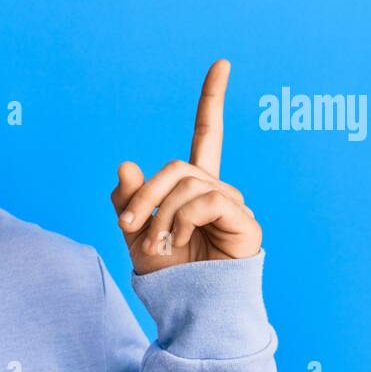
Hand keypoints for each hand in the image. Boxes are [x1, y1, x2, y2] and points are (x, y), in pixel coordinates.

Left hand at [112, 59, 262, 274]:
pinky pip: (207, 201)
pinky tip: (177, 243)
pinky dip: (182, 220)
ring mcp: (232, 204)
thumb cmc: (167, 274)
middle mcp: (216, 189)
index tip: (222, 64)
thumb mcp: (135, 234)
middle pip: (176, 166)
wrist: (188, 307)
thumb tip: (126, 165)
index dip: (212, 101)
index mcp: (192, 187)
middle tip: (126, 227)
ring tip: (156, 246)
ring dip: (161, 216)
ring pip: (188, 185)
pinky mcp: (244, 221)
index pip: (206, 135)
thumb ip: (129, 201)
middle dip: (144, 195)